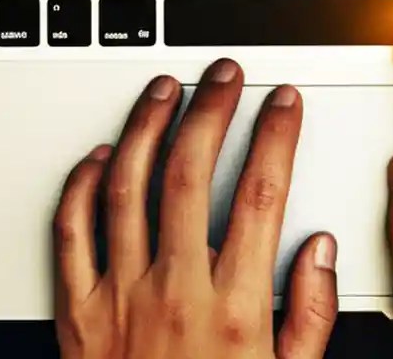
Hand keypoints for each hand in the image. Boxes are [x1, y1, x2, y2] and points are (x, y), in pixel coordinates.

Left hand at [54, 59, 337, 358]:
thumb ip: (311, 316)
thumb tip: (321, 250)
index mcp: (233, 309)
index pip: (260, 195)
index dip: (274, 136)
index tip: (283, 103)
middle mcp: (172, 291)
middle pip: (189, 174)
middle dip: (211, 109)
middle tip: (225, 75)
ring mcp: (118, 296)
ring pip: (127, 188)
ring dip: (147, 127)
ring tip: (164, 89)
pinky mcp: (77, 311)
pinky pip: (71, 232)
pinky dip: (83, 185)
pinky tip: (101, 155)